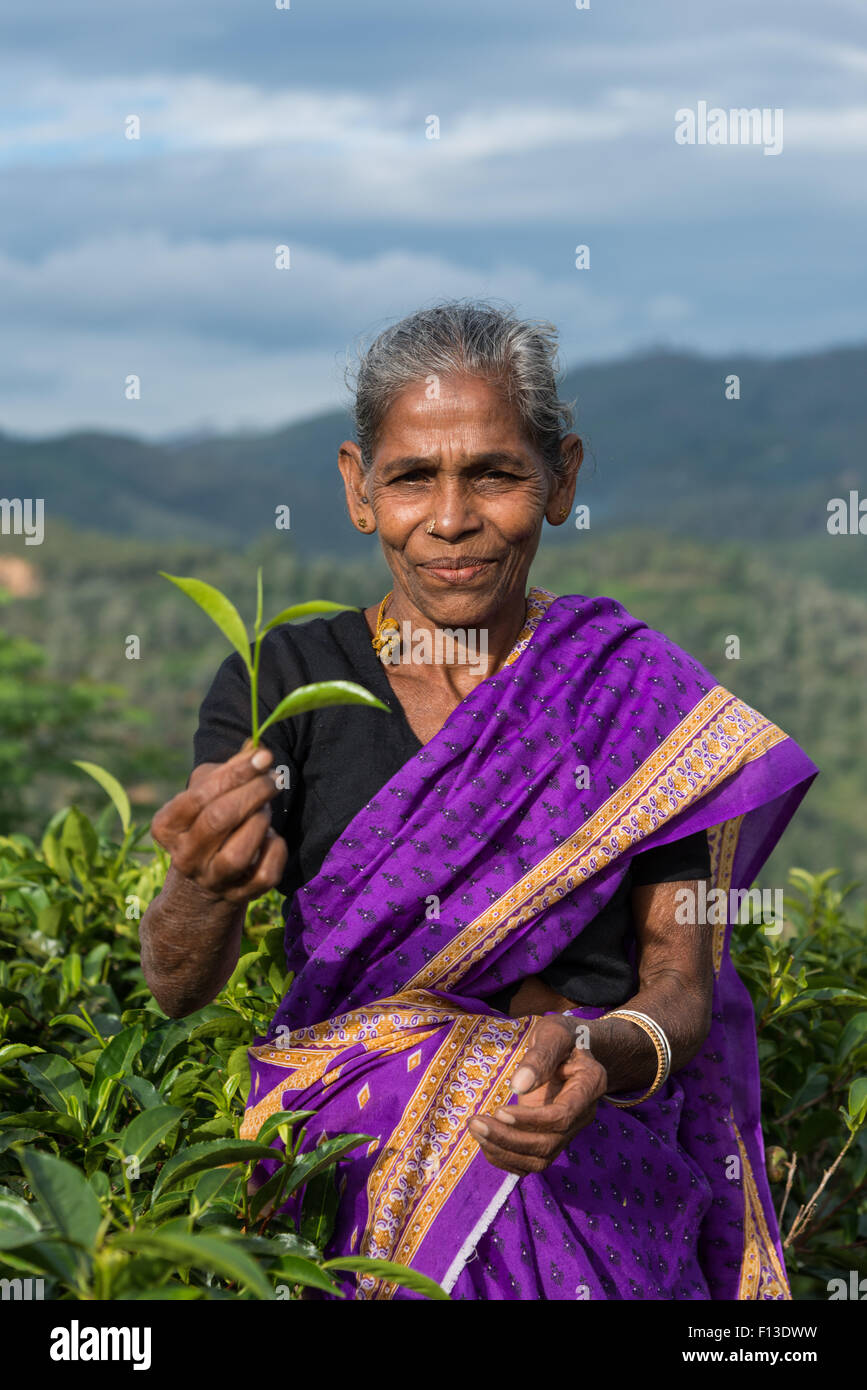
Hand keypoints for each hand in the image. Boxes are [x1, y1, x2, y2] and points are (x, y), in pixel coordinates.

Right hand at [150, 740, 287, 903]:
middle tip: (275, 777)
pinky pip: (265, 873)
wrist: (206, 877)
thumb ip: (229, 768)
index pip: (199, 797)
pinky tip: (272, 837)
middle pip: (218, 820)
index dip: (234, 774)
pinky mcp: (240, 896)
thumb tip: (256, 749)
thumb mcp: (209, 791)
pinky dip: (276, 850)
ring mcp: (212, 880)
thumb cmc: (209, 819)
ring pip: (238, 854)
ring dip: (259, 823)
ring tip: (265, 809)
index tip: (263, 756)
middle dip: (253, 793)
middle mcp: (184, 857)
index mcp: (166, 826)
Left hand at [466, 1015, 606, 1175]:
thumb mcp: (552, 1033)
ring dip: (504, 1151)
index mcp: (590, 1085)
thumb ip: (540, 1056)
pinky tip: (485, 1141)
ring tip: (476, 1128)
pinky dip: (507, 1158)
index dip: (531, 1119)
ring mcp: (569, 1130)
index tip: (500, 1110)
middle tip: (475, 1122)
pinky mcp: (553, 1137)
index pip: (563, 1116)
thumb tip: (518, 1086)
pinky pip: (532, 1161)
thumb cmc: (562, 1035)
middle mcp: (583, 1114)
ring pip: (540, 1158)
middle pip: (548, 1143)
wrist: (572, 1048)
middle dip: (509, 1138)